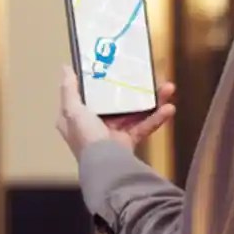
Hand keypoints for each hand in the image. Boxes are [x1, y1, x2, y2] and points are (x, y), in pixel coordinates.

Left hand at [56, 66, 175, 158]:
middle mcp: (94, 126)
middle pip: (115, 102)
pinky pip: (144, 126)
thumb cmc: (86, 137)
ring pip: (134, 112)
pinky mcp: (129, 142)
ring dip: (152, 100)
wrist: (106, 165)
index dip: (97, 83)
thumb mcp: (72, 110)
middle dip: (132, 89)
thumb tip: (65, 68)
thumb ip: (69, 90)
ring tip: (167, 88)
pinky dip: (157, 118)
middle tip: (146, 76)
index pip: (86, 97)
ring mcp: (113, 134)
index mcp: (77, 119)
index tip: (110, 68)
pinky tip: (169, 107)